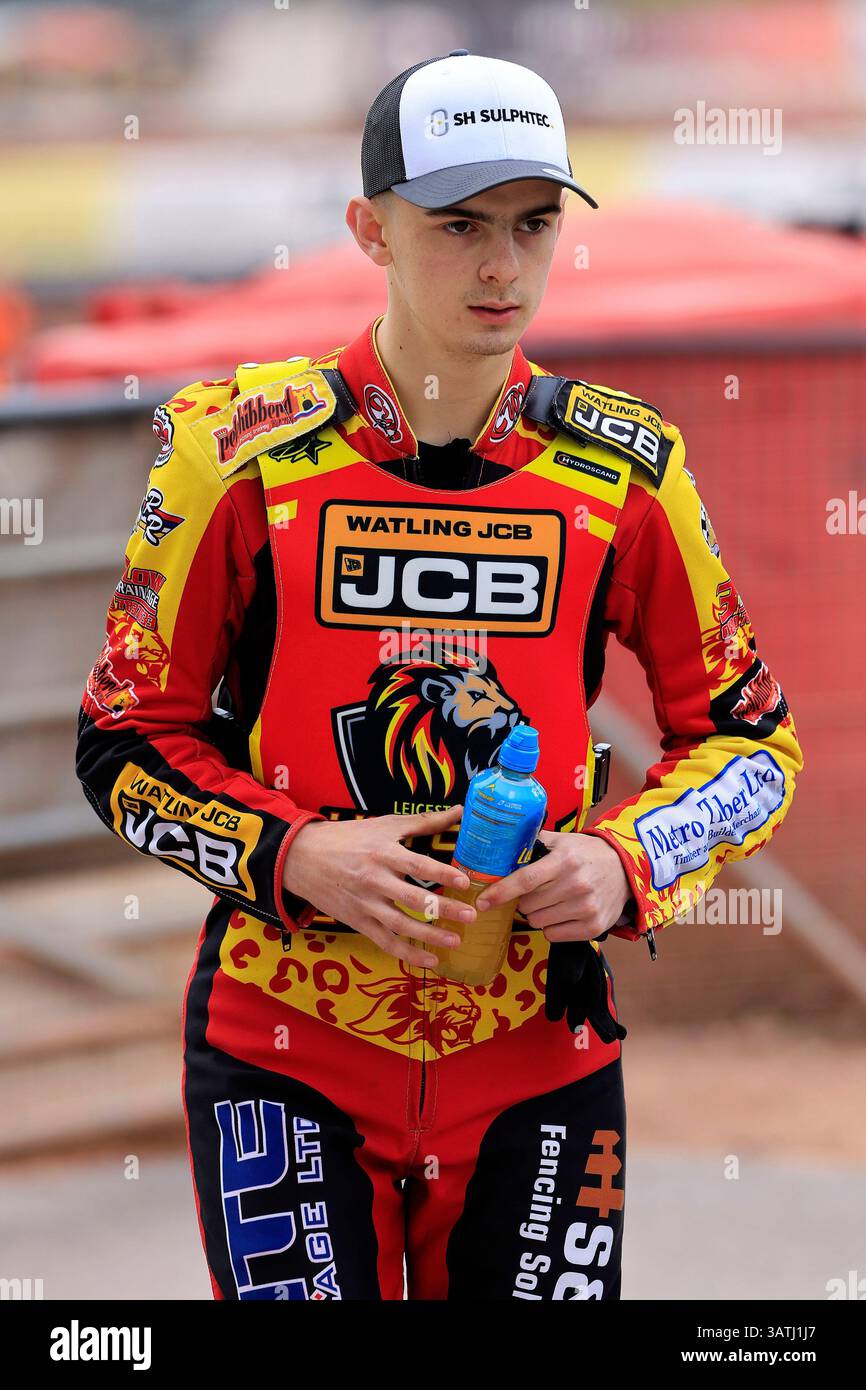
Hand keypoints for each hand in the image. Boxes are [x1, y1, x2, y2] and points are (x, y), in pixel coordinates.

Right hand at [282, 804, 476, 968]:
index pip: (416, 864)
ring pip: (401, 925)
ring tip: (455, 941)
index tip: (463, 882)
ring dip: (429, 936)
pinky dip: (407, 954)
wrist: (302, 858)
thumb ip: (424, 822)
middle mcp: (374, 880)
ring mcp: (365, 904)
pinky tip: (430, 960)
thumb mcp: (384, 825)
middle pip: (413, 898)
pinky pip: (385, 941)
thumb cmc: (347, 838)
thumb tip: (459, 811)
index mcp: (382, 853)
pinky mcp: (358, 922)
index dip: (441, 874)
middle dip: (443, 909)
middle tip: (470, 916)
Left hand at [475, 830, 629, 940]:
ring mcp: (586, 908)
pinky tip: (561, 912)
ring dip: (536, 914)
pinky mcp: (593, 927)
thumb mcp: (562, 841)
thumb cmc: (586, 854)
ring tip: (550, 901)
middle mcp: (576, 885)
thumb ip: (533, 843)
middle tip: (533, 892)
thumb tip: (499, 845)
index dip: (500, 892)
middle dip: (523, 901)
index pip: (525, 880)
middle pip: (528, 905)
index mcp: (564, 861)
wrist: (625, 869)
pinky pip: (553, 935)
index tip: (483, 901)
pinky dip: (551, 926)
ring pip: (538, 921)